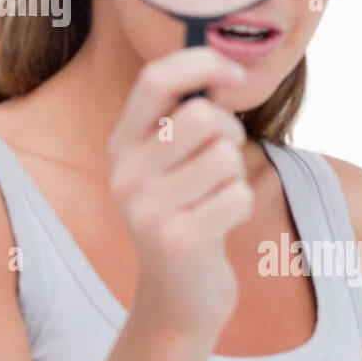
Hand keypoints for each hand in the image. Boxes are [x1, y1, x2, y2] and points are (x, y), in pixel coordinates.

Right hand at [106, 47, 254, 341]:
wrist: (179, 297)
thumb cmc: (189, 212)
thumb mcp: (169, 162)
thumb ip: (184, 115)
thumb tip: (223, 66)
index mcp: (121, 144)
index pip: (155, 78)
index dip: (202, 63)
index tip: (235, 75)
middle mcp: (124, 173)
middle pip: (201, 115)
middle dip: (230, 131)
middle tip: (224, 158)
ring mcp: (146, 209)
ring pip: (225, 155)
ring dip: (236, 173)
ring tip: (217, 195)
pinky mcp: (176, 241)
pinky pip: (236, 195)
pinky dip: (240, 205)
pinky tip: (220, 224)